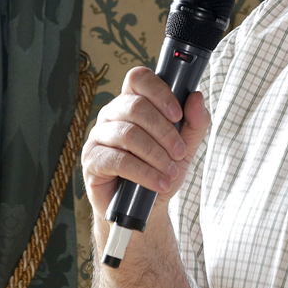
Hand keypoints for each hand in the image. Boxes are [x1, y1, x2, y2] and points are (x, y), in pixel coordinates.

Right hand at [81, 66, 209, 213]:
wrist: (146, 208)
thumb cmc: (162, 170)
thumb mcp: (186, 147)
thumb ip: (194, 122)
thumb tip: (196, 97)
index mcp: (132, 102)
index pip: (139, 78)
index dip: (159, 91)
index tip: (178, 113)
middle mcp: (112, 114)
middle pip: (135, 106)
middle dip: (164, 131)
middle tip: (180, 152)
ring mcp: (98, 135)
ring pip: (128, 134)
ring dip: (156, 155)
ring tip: (171, 172)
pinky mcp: (91, 160)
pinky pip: (118, 160)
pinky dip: (144, 173)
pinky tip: (158, 183)